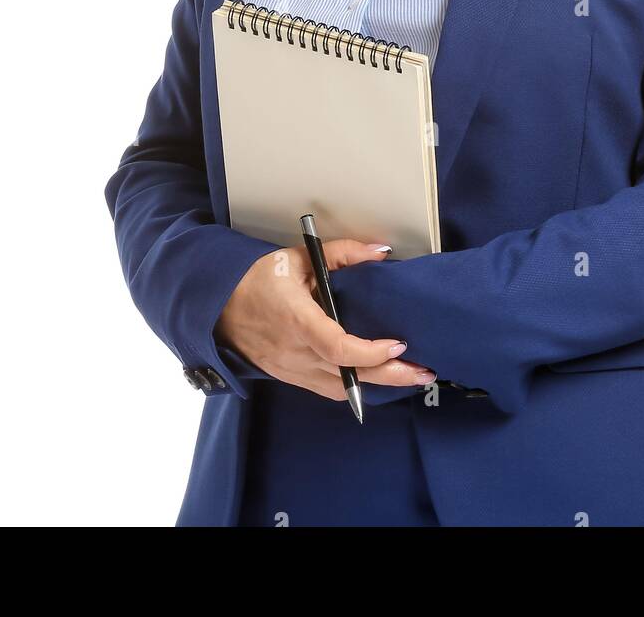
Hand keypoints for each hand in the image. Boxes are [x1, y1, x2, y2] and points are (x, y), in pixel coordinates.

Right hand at [215, 239, 435, 400]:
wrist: (219, 308)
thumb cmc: (258, 278)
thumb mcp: (298, 257)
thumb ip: (342, 253)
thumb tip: (381, 252)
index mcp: (296, 319)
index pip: (337, 347)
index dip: (371, 352)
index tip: (400, 344)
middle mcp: (295, 351)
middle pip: (349, 375)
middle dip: (391, 376)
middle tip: (424, 371)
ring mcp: (292, 370)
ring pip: (342, 389)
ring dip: (378, 385)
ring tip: (411, 376)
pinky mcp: (292, 378)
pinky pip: (330, 389)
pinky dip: (357, 386)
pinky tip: (378, 378)